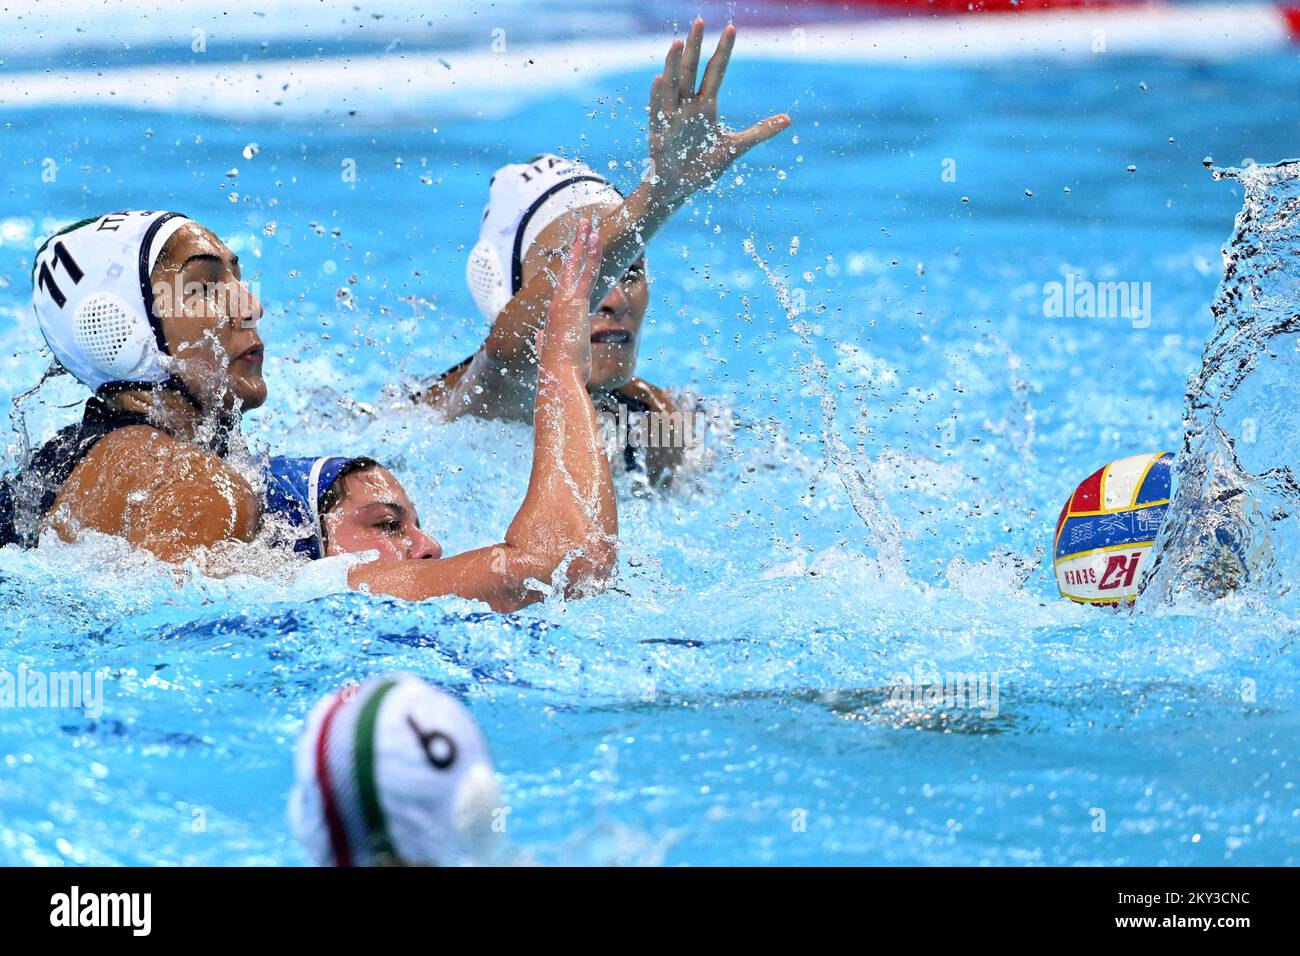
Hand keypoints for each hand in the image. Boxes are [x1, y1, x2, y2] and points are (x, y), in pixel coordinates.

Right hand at [536, 217, 601, 383]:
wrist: (558, 377)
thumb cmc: (558, 372)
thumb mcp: (550, 354)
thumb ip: (544, 343)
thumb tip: (541, 339)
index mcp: (555, 314)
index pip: (567, 284)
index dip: (572, 266)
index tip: (578, 251)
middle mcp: (558, 303)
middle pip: (569, 267)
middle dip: (577, 244)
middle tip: (583, 224)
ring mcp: (566, 301)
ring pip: (577, 264)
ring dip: (584, 241)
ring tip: (590, 221)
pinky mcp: (576, 303)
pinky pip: (587, 273)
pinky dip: (592, 254)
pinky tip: (596, 237)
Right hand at [646, 19, 789, 207]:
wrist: (679, 187)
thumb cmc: (703, 166)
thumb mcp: (735, 148)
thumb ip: (760, 132)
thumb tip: (788, 119)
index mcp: (706, 107)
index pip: (716, 72)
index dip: (723, 51)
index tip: (731, 28)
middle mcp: (688, 106)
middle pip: (691, 70)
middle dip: (696, 47)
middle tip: (699, 21)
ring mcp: (672, 117)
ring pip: (673, 85)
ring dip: (674, 64)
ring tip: (678, 42)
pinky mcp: (659, 133)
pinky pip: (658, 110)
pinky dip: (659, 96)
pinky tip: (661, 79)